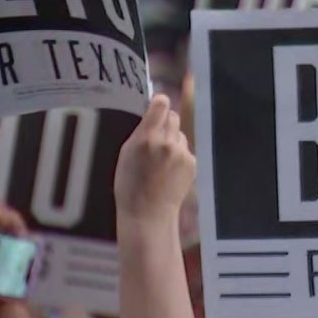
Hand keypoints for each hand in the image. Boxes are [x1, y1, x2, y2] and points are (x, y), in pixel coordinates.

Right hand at [114, 95, 195, 225]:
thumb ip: (140, 132)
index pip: (161, 104)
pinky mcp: (191, 163)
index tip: (156, 105)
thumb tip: (151, 113)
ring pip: (179, 134)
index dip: (159, 103)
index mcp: (146, 138)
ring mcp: (181, 153)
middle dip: (165, 122)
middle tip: (156, 136)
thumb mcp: (126, 154)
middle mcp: (166, 142)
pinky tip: (169, 171)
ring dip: (172, 140)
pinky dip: (179, 156)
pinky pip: (185, 150)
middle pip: (173, 116)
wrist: (148, 214)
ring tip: (160, 160)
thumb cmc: (130, 186)